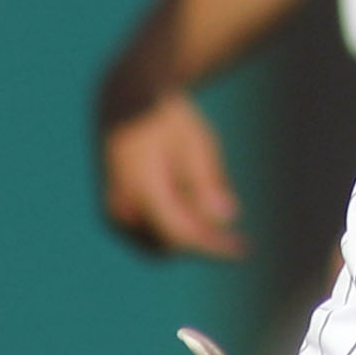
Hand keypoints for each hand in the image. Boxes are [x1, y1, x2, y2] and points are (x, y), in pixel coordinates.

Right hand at [99, 88, 247, 261]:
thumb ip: (208, 183)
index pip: (179, 233)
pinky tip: (185, 195)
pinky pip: (149, 235)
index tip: (242, 251)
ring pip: (159, 243)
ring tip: (199, 190)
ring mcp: (112, 213)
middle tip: (235, 238)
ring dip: (187, 232)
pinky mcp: (113, 216)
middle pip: (170, 243)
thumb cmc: (167, 121)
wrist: (126, 103)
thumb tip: (230, 217)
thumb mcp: (197, 143)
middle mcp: (120, 205)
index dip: (213, 247)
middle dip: (203, 241)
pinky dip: (173, 226)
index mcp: (140, 185)